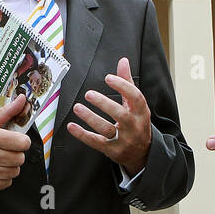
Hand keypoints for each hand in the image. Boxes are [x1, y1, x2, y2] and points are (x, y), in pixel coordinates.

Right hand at [0, 94, 31, 190]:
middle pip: (20, 158)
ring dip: (10, 165)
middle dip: (16, 153)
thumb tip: (22, 100)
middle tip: (5, 149)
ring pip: (15, 171)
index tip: (16, 140)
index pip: (23, 143)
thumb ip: (7, 111)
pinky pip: (7, 182)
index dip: (21, 141)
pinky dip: (4, 176)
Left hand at [67, 57, 151, 175]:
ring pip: (106, 129)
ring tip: (77, 107)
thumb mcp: (136, 104)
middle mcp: (134, 126)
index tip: (108, 78)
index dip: (122, 86)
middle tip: (89, 94)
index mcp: (141, 112)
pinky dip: (82, 134)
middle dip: (104, 104)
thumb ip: (128, 82)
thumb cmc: (137, 122)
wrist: (143, 153)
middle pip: (120, 115)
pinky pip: (96, 142)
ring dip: (90, 118)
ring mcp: (124, 140)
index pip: (135, 97)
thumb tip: (123, 60)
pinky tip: (71, 126)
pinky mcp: (113, 151)